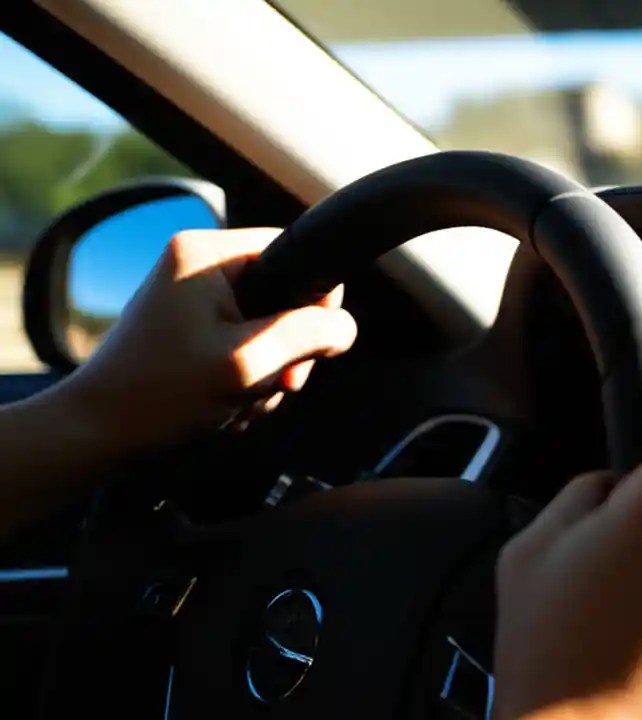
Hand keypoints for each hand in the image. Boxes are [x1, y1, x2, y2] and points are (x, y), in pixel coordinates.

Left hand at [61, 228, 356, 452]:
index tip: (306, 349)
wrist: (98, 434)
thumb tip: (346, 327)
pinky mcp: (190, 328)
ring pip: (270, 328)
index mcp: (205, 254)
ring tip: (243, 401)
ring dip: (269, 372)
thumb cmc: (161, 396)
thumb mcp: (249, 363)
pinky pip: (245, 345)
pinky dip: (248, 379)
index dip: (316, 302)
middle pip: (285, 296)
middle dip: (289, 351)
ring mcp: (191, 297)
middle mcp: (197, 264)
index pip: (295, 253)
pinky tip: (231, 404)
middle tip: (273, 384)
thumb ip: (308, 335)